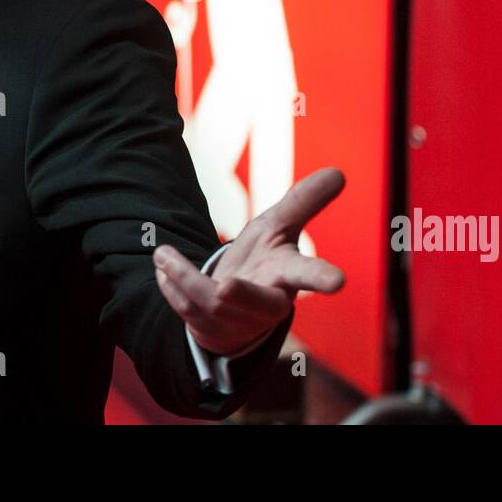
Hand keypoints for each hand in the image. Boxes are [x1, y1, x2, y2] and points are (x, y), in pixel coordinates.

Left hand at [153, 167, 345, 355]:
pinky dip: (172, 285)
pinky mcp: (212, 330)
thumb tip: (339, 171)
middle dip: (243, 295)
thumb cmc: (265, 260)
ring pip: (210, 301)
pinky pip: (186, 309)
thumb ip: (304, 201)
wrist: (235, 304)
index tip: (339, 281)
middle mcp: (267, 303)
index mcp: (288, 275)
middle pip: (260, 303)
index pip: (308, 275)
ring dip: (184, 275)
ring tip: (162, 253)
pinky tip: (163, 266)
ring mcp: (239, 321)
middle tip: (226, 287)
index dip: (322, 277)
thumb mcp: (279, 227)